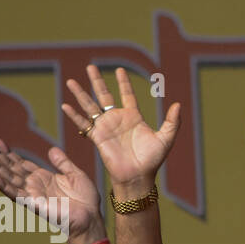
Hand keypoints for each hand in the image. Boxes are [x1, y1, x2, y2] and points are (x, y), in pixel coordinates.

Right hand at [0, 138, 101, 243]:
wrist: (90, 218)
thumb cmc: (85, 200)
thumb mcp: (75, 175)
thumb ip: (63, 163)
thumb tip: (52, 149)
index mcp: (43, 177)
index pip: (21, 163)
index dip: (9, 152)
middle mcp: (35, 186)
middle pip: (11, 168)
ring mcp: (33, 195)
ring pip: (9, 179)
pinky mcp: (34, 204)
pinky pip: (15, 195)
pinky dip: (3, 186)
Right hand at [63, 65, 179, 187]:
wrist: (138, 177)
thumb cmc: (152, 160)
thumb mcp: (166, 139)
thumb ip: (172, 122)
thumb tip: (179, 105)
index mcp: (133, 117)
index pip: (127, 94)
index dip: (124, 82)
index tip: (119, 69)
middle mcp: (117, 119)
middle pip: (104, 95)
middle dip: (97, 81)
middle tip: (90, 66)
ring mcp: (106, 127)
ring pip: (90, 106)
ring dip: (80, 94)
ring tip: (71, 81)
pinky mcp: (97, 137)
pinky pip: (83, 124)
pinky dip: (74, 116)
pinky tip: (65, 106)